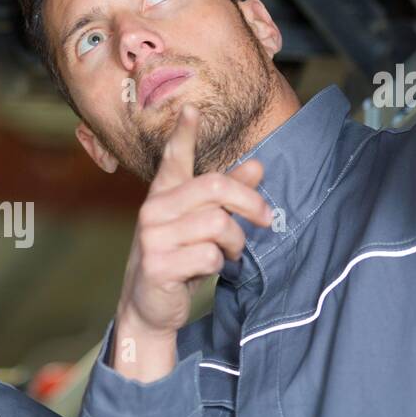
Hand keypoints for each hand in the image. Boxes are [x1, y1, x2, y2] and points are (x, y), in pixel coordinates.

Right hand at [112, 102, 272, 381]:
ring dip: (235, 243)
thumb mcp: (201, 225)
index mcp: (163, 196)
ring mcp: (153, 237)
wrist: (149, 306)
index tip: (191, 110)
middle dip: (249, 203)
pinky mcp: (158, 264)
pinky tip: (206, 270)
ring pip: (217, 224)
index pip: (173, 158)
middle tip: (266, 219)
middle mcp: (153, 210)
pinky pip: (209, 255)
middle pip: (214, 188)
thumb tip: (257, 165)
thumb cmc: (178, 259)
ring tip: (230, 253)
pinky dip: (218, 265)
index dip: (183, 133)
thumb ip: (227, 196)